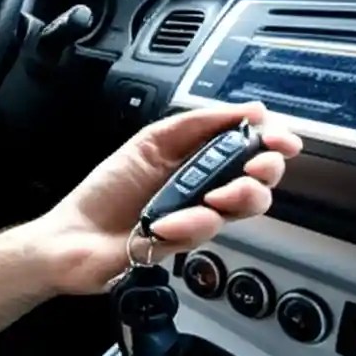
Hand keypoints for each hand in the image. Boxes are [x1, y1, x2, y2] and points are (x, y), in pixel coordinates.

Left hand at [38, 102, 302, 294]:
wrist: (74, 236)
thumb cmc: (106, 190)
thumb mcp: (150, 142)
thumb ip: (197, 122)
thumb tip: (247, 110)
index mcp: (197, 159)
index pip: (248, 147)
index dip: (271, 142)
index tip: (282, 139)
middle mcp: (203, 188)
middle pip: (258, 180)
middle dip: (264, 171)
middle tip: (253, 169)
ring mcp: (197, 217)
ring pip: (243, 207)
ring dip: (236, 196)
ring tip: (213, 196)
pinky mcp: (187, 244)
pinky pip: (204, 231)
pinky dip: (186, 223)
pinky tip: (163, 222)